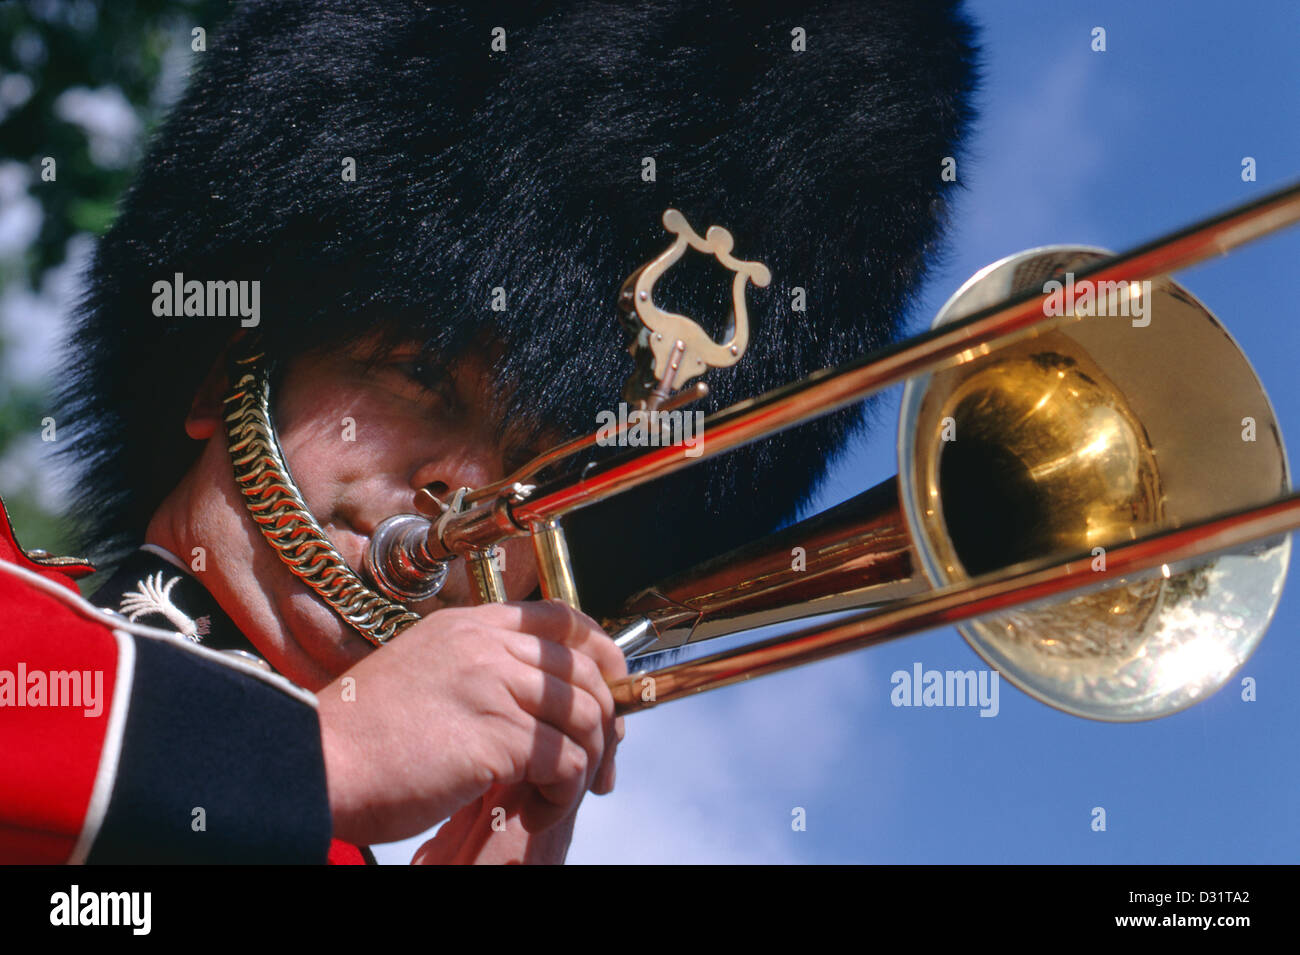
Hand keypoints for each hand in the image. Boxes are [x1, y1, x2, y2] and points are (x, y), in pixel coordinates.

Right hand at [318, 600, 626, 845]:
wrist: (317, 765)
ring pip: (586, 716)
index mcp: (467, 627)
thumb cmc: (361, 738)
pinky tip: (534, 810)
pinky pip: (566, 760)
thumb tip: (531, 700)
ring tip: (555, 796)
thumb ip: (476, 672)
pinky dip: (562, 793)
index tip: (611, 687)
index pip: (560, 618)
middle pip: (584, 670)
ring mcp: (494, 685)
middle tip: (600, 765)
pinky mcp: (498, 734)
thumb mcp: (423, 675)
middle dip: (606, 721)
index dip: (600, 650)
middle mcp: (486, 645)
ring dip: (584, 765)